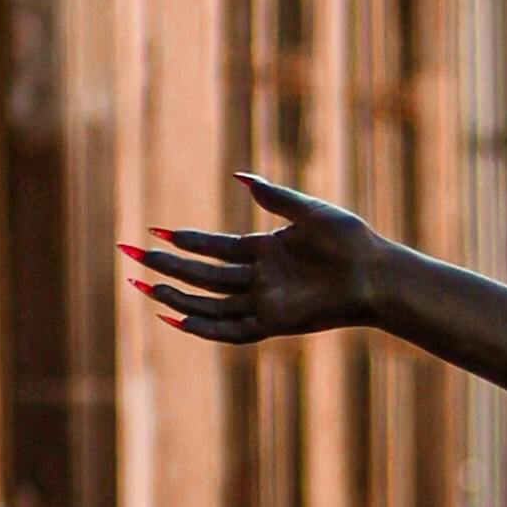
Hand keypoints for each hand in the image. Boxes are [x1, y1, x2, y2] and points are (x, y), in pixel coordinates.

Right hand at [126, 177, 387, 350]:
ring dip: (177, 294)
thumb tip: (240, 177)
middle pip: (204, 275)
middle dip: (167, 266)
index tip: (155, 232)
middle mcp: (262, 279)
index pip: (215, 248)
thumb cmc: (351, 240)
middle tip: (129, 256)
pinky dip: (205, 327)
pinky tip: (176, 317)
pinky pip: (233, 330)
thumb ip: (274, 196)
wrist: (376, 273)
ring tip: (142, 285)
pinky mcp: (276, 323)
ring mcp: (267, 302)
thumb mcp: (308, 210)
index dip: (186, 241)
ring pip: (210, 302)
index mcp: (267, 251)